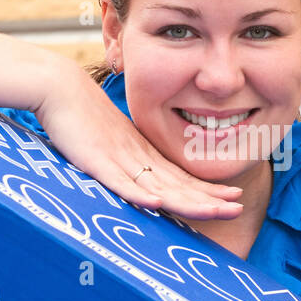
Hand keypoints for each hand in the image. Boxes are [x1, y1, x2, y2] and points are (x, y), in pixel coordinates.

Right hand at [34, 62, 244, 219]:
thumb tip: (146, 183)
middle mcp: (139, 158)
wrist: (61, 89)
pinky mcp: (97, 161)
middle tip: (239, 207)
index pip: (183, 178)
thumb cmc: (85, 117)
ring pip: (159, 186)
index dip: (208, 190)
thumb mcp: (115, 142)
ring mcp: (119, 159)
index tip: (235, 198)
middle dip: (209, 199)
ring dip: (187, 201)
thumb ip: (131, 162)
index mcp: (145, 155)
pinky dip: (138, 194)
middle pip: (179, 185)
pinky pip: (120, 181)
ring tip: (215, 211)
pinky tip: (157, 203)